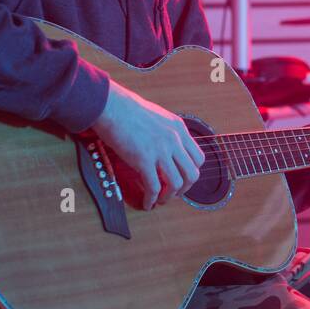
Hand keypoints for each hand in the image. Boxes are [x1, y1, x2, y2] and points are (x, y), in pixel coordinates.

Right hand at [92, 82, 203, 209]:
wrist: (111, 106)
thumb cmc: (128, 110)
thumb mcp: (158, 117)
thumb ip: (166, 132)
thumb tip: (165, 148)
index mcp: (178, 128)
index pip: (198, 157)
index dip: (192, 172)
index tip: (183, 179)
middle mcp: (174, 140)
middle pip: (192, 173)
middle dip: (185, 189)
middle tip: (174, 193)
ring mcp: (160, 150)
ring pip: (176, 183)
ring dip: (169, 196)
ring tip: (160, 200)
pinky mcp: (144, 159)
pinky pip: (154, 187)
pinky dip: (152, 199)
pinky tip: (147, 202)